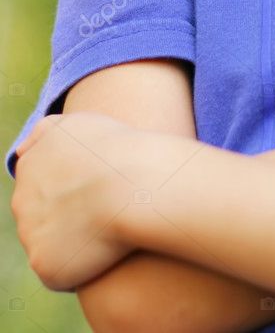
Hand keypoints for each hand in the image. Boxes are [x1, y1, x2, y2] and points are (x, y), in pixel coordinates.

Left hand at [10, 112, 143, 290]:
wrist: (133, 185)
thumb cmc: (115, 150)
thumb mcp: (77, 123)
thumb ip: (45, 132)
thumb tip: (20, 152)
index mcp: (29, 166)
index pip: (43, 185)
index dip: (73, 189)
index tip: (99, 188)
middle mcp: (21, 201)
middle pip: (41, 216)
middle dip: (67, 216)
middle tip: (104, 209)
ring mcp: (30, 235)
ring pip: (51, 245)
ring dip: (73, 241)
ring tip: (107, 229)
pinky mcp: (44, 264)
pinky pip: (61, 271)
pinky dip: (80, 267)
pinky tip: (104, 252)